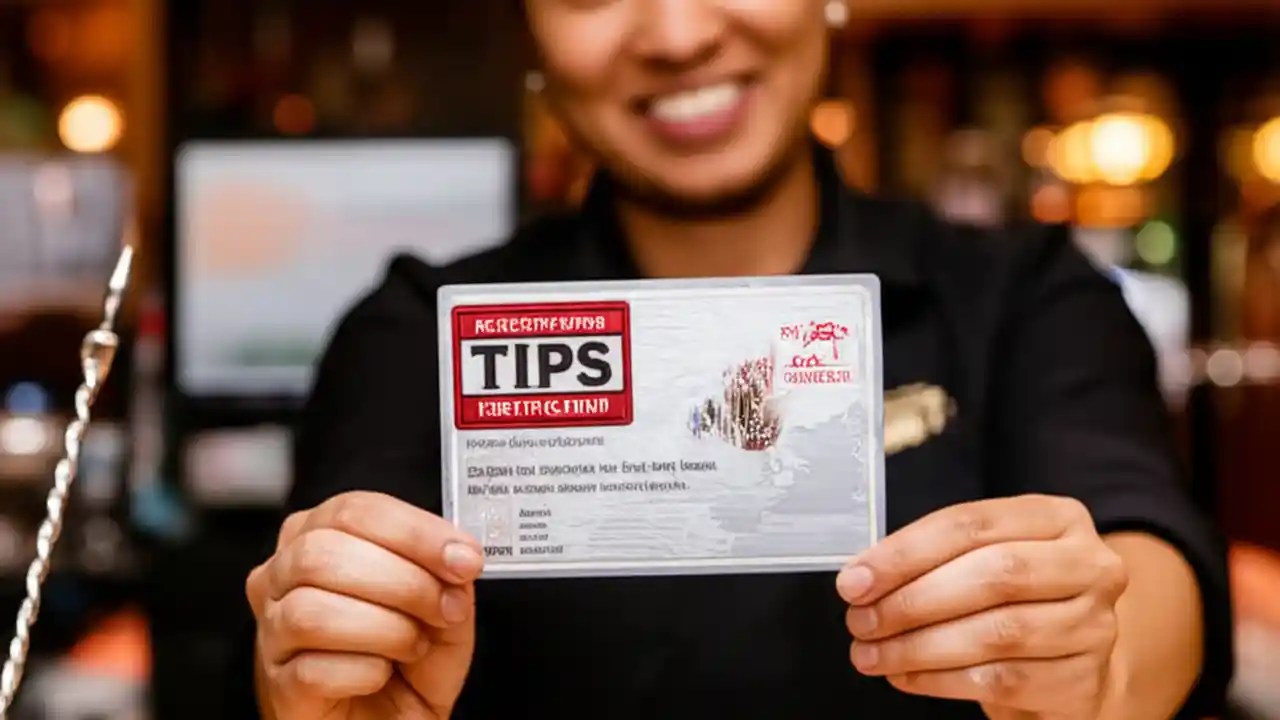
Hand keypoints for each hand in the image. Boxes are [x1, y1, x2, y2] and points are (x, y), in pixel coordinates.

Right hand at [246, 491, 484, 719]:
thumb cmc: (409, 659)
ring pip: (312, 610)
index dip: (415, 532)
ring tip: (413, 645)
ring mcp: (271, 632)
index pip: (354, 510)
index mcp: (318, 535)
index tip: (464, 559)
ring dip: (387, 629)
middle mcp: (281, 576)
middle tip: (445, 609)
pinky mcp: (278, 685)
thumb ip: (446, 573)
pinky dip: (367, 672)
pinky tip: (382, 675)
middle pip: (323, 552)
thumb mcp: (441, 604)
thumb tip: (456, 557)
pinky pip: (314, 669)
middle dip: (403, 581)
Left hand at [836, 495, 1128, 718]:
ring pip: (996, 632)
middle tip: (860, 620)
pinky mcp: (1083, 681)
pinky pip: (1001, 680)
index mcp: (1057, 518)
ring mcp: (1095, 625)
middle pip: (991, 575)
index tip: (856, 579)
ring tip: (872, 653)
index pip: (971, 525)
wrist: (1071, 662)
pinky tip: (906, 675)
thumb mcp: (981, 560)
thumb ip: (932, 559)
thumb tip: (863, 578)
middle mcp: (1089, 566)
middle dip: (912, 600)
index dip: (905, 553)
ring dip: (919, 646)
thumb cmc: (1014, 601)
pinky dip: (941, 679)